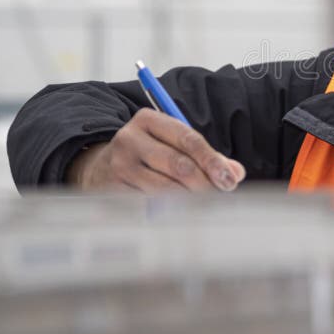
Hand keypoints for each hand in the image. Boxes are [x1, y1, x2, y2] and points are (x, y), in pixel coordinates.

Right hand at [66, 108, 245, 192]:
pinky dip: (169, 210)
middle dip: (204, 183)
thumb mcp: (173, 144)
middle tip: (220, 195)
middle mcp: (130, 138)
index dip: (213, 161)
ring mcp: (119, 164)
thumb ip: (206, 156)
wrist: (97, 167)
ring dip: (189, 199)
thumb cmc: (148, 154)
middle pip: (179, 164)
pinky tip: (180, 213)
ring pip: (165, 188)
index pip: (189, 139)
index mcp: (149, 120)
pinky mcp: (111, 189)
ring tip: (203, 204)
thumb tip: (236, 173)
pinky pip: (149, 204)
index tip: (230, 179)